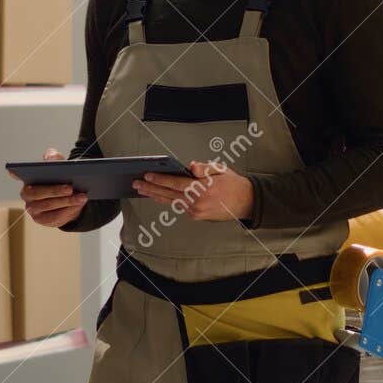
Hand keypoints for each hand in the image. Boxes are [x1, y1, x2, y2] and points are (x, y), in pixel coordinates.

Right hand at [12, 148, 87, 227]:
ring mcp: (32, 209)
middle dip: (55, 190)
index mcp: (27, 178)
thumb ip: (54, 158)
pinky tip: (78, 205)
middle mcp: (26, 194)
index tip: (13, 171)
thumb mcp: (59, 167)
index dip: (15, 173)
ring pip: (49, 205)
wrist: (68, 201)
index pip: (17, 175)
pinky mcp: (41, 220)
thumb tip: (50, 157)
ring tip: (81, 197)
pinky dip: (68, 210)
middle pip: (38, 193)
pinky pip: (55, 216)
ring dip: (66, 201)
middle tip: (69, 188)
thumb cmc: (60, 180)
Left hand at [131, 160, 253, 221]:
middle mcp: (197, 201)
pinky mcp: (196, 216)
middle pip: (168, 194)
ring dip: (155, 196)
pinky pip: (177, 207)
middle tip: (136, 183)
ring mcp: (196, 211)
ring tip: (142, 190)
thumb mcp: (220, 170)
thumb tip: (191, 166)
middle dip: (151, 188)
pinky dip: (166, 201)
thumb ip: (204, 168)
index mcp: (203, 188)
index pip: (176, 183)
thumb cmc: (232, 184)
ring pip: (170, 202)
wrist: (246, 202)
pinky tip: (157, 196)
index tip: (147, 175)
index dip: (160, 179)